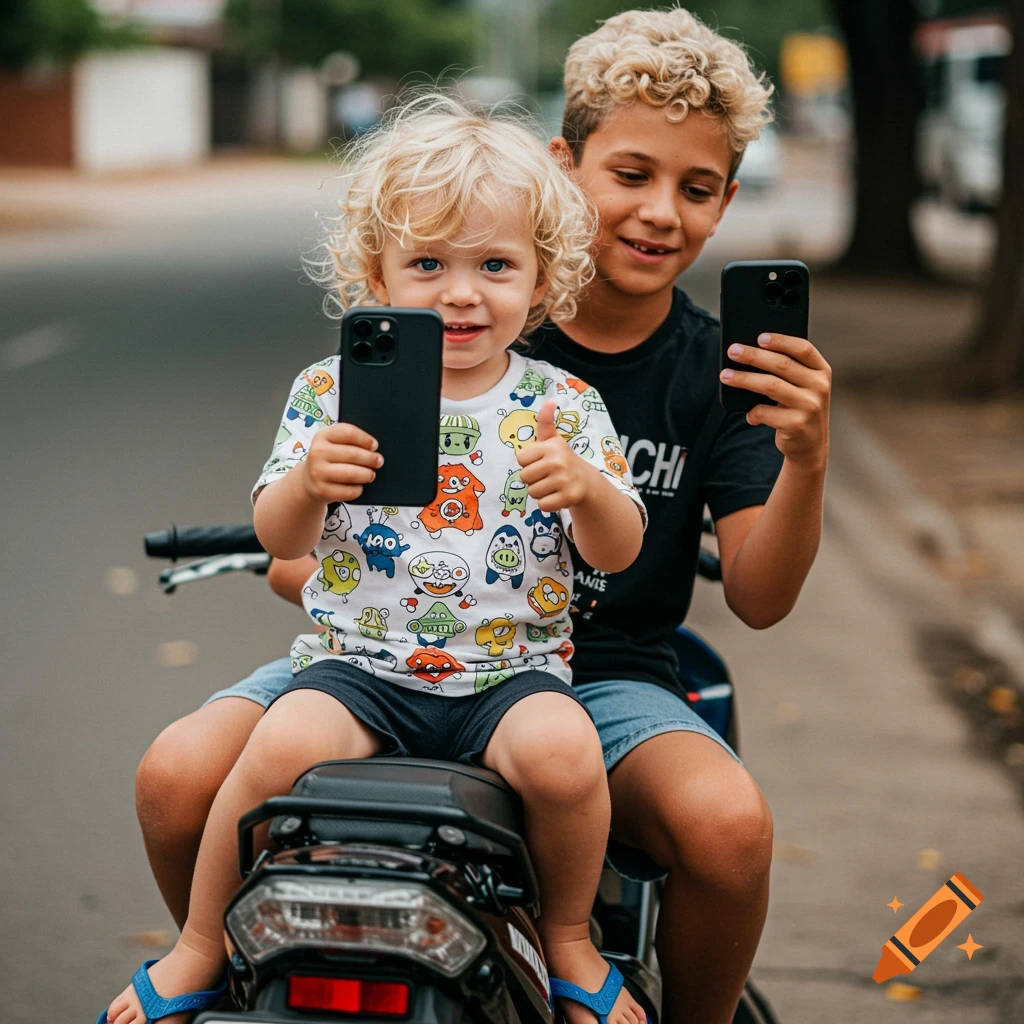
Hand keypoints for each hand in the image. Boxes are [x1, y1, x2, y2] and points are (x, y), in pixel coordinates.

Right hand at [298, 422, 381, 503]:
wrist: (309, 479)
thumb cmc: (329, 458)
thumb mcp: (333, 442)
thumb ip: (350, 440)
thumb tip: (373, 447)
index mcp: (322, 436)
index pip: (349, 433)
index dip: (365, 439)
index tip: (374, 446)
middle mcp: (317, 453)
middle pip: (353, 454)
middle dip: (371, 459)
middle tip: (379, 461)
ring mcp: (318, 473)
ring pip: (352, 474)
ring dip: (367, 474)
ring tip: (371, 474)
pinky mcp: (322, 490)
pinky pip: (349, 491)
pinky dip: (359, 489)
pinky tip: (359, 486)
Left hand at [516, 400, 596, 510]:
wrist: (586, 481)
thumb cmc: (562, 459)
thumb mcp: (553, 440)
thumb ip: (546, 421)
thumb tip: (550, 401)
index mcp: (551, 447)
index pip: (521, 460)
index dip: (528, 463)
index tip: (541, 462)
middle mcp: (558, 462)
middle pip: (524, 477)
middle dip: (533, 479)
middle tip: (547, 476)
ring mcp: (564, 480)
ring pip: (533, 492)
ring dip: (540, 492)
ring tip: (553, 485)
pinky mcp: (568, 497)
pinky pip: (542, 505)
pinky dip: (547, 504)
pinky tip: (557, 495)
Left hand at [720, 333, 830, 471]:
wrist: (810, 446)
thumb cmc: (798, 408)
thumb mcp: (801, 387)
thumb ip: (787, 371)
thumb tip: (748, 354)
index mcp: (822, 371)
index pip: (803, 348)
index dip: (781, 341)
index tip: (759, 336)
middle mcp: (819, 387)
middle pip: (782, 365)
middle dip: (753, 356)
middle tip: (732, 351)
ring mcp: (810, 406)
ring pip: (770, 385)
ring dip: (744, 379)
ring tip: (725, 376)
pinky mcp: (797, 424)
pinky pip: (766, 412)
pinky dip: (753, 412)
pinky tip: (749, 415)